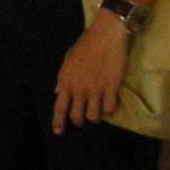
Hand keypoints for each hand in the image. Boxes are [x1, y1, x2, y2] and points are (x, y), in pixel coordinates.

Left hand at [52, 14, 130, 132]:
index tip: (58, 132)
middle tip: (81, 120)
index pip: (59, 106)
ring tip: (96, 112)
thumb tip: (58, 92)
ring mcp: (95, 90)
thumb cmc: (85, 45)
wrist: (105, 37)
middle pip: (76, 115)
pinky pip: (109, 109)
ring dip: (94, 117)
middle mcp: (78, 88)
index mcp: (65, 80)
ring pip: (93, 116)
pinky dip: (108, 111)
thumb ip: (63, 78)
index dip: (58, 121)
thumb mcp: (68, 60)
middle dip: (78, 121)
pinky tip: (109, 106)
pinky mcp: (111, 89)